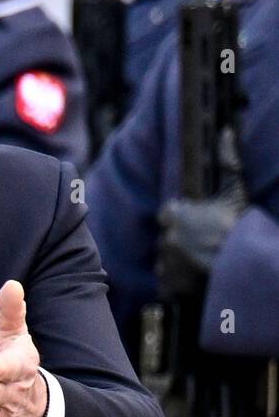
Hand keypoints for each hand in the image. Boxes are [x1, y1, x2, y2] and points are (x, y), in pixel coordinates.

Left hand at [157, 129, 247, 282]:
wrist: (250, 264)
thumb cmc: (242, 225)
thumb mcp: (236, 190)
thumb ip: (228, 160)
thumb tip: (227, 130)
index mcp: (175, 215)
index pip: (170, 213)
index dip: (185, 218)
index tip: (201, 224)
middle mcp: (167, 237)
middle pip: (169, 237)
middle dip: (183, 239)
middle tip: (207, 245)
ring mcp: (168, 263)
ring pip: (169, 259)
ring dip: (181, 260)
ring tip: (205, 262)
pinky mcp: (171, 285)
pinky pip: (169, 281)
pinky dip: (180, 280)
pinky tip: (199, 277)